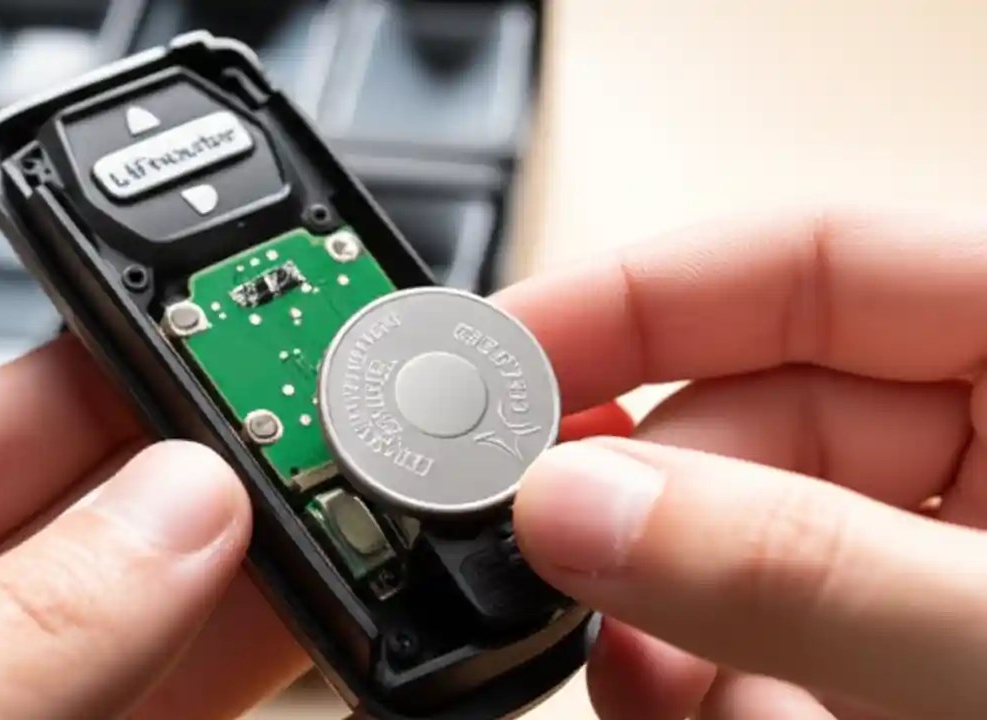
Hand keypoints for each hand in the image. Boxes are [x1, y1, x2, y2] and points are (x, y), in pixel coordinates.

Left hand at [0, 336, 306, 718]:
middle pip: (59, 540)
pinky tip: (309, 610)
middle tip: (304, 416)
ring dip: (248, 564)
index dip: (79, 381)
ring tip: (338, 505)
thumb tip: (175, 510)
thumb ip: (2, 639)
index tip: (203, 330)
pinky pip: (171, 706)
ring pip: (135, 633)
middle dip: (191, 469)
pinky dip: (247, 660)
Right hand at [499, 211, 986, 719]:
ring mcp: (951, 567)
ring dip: (671, 625)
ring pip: (744, 549)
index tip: (499, 358)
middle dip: (641, 511)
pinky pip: (777, 647)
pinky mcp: (912, 663)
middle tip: (552, 559)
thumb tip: (581, 508)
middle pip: (750, 424)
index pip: (809, 267)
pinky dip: (725, 693)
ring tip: (655, 688)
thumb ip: (797, 565)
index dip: (637, 297)